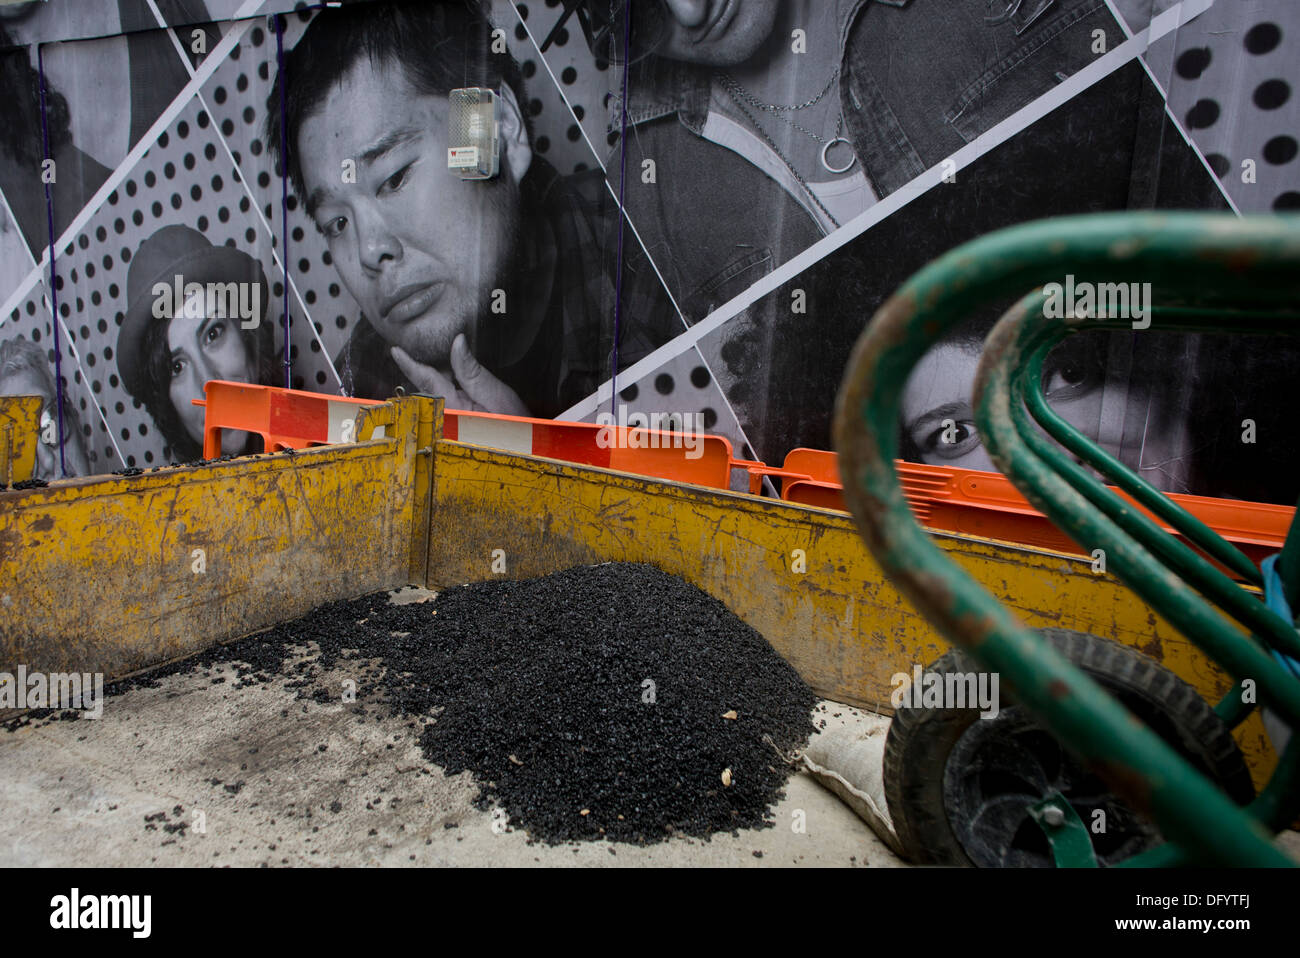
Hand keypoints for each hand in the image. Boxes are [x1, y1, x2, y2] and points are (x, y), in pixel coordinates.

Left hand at [390, 333, 529, 414]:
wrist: (526, 449)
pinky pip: (443, 404)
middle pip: (427, 386)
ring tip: (452, 370)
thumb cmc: (514, 426)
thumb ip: (472, 370)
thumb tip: (457, 343)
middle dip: (429, 369)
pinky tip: (459, 386)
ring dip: (440, 380)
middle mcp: (445, 416)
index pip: (424, 378)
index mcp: (451, 407)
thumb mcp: (496, 395)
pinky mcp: (455, 426)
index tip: (396, 351)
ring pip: (434, 395)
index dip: (409, 363)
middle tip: (434, 352)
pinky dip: (446, 391)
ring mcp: (448, 422)